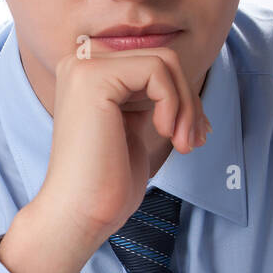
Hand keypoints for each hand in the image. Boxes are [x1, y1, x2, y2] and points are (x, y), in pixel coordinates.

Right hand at [37, 40, 208, 252]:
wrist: (80, 213)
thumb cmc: (106, 183)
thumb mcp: (131, 128)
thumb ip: (144, 99)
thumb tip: (181, 81)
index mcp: (87, 76)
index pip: (151, 64)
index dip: (181, 96)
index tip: (191, 133)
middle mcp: (79, 65)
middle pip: (161, 59)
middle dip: (189, 101)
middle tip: (193, 141)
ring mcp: (83, 68)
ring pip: (164, 62)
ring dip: (186, 105)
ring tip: (184, 143)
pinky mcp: (93, 78)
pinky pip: (157, 71)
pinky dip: (173, 104)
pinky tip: (165, 134)